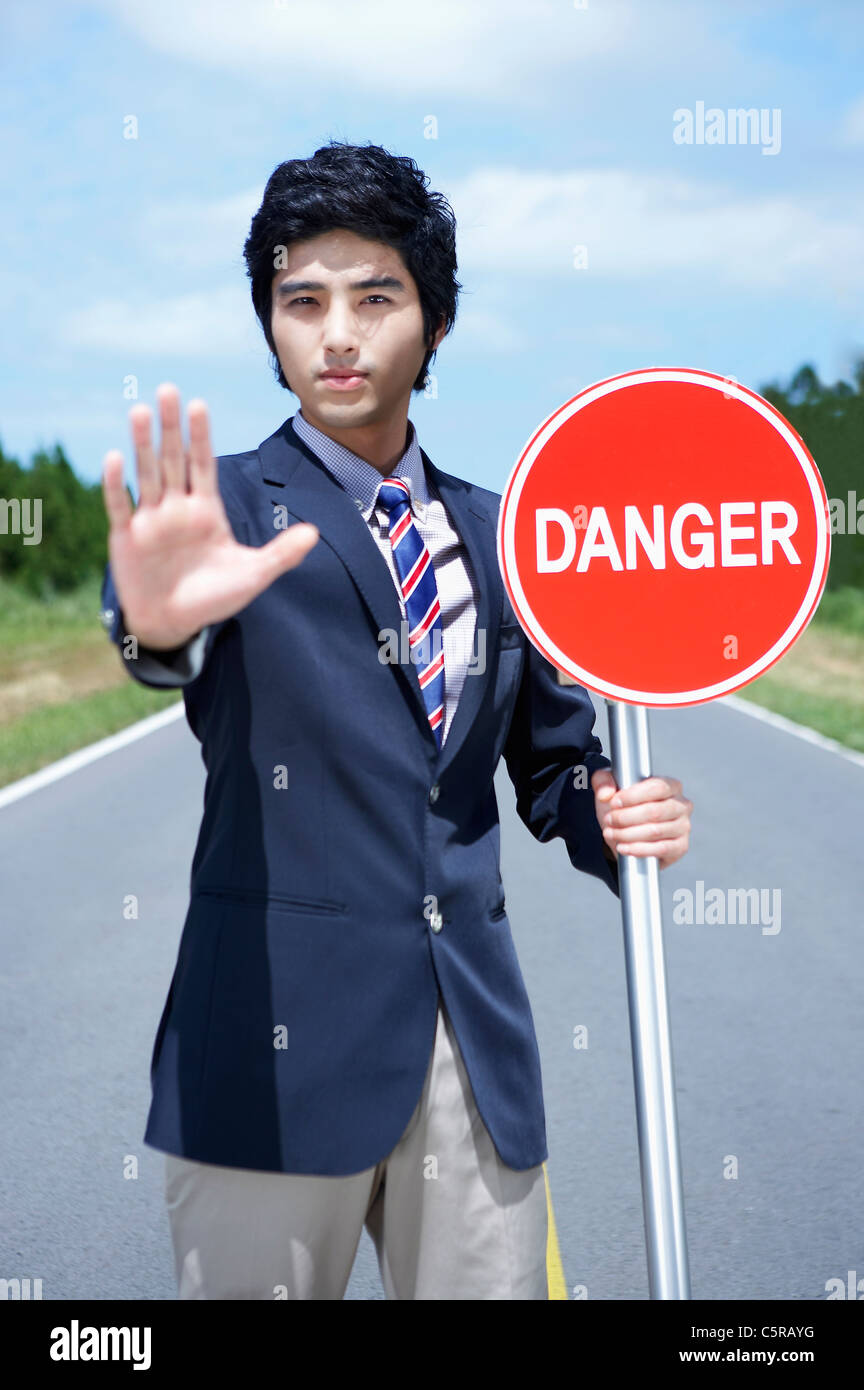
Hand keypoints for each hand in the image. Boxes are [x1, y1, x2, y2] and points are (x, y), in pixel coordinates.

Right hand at [102, 384, 318, 648]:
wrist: (174, 625)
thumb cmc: (213, 598)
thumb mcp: (253, 575)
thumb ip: (282, 553)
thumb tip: (315, 532)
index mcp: (206, 510)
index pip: (204, 464)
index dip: (201, 435)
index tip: (199, 404)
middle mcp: (177, 508)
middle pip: (173, 459)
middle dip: (171, 427)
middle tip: (168, 389)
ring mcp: (150, 520)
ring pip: (147, 474)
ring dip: (143, 444)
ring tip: (140, 411)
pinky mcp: (127, 538)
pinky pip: (120, 505)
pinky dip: (117, 484)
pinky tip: (115, 458)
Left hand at [591, 770, 692, 869]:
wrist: (628, 833)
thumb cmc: (625, 807)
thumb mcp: (610, 788)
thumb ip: (603, 781)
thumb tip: (606, 793)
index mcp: (670, 786)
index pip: (657, 787)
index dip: (633, 796)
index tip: (614, 802)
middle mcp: (682, 805)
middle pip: (655, 811)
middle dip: (626, 817)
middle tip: (609, 820)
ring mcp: (683, 827)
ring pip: (655, 831)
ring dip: (628, 834)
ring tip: (611, 833)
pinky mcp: (680, 847)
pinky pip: (660, 849)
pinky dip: (638, 849)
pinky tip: (623, 847)